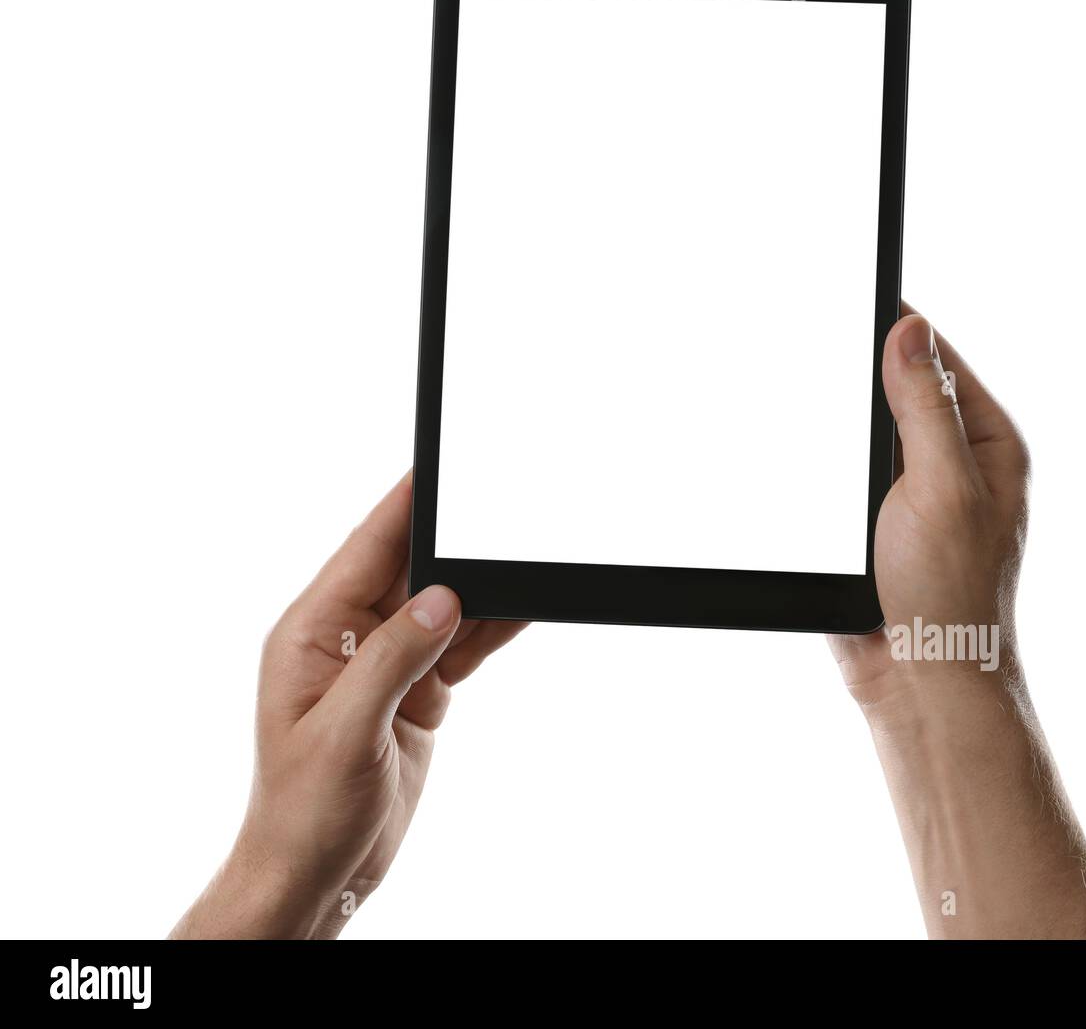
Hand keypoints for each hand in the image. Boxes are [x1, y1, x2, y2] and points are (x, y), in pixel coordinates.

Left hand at [172, 473, 523, 938]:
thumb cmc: (303, 812)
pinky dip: (492, 629)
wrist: (317, 876)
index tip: (437, 466)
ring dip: (483, 586)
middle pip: (412, 569)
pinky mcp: (417, 693)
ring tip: (525, 553)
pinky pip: (461, 647)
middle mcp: (349, 639)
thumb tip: (441, 598)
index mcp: (312, 632)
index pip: (366, 549)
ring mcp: (387, 665)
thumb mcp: (345, 733)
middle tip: (502, 508)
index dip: (404, 505)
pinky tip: (524, 607)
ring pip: (445, 606)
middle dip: (456, 541)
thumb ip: (392, 660)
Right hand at [831, 303, 1030, 703]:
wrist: (916, 680)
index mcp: (987, 444)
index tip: (851, 292)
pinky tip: (798, 449)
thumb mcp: (943, 487)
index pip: (937, 360)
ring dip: (834, 419)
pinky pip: (839, 469)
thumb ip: (927, 407)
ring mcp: (909, 489)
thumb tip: (911, 330)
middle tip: (810, 342)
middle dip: (856, 372)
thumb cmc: (948, 594)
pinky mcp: (869, 519)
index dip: (894, 327)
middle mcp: (951, 460)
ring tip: (801, 396)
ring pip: (861, 428)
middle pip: (895, 387)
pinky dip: (819, 458)